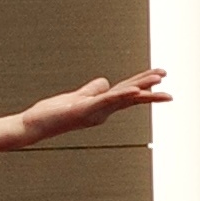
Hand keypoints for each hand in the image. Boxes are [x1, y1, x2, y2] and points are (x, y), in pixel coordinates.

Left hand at [16, 67, 170, 145]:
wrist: (33, 125)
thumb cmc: (52, 114)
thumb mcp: (77, 98)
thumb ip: (92, 90)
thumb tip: (105, 82)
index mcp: (101, 106)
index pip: (126, 92)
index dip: (142, 82)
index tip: (160, 74)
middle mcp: (102, 111)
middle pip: (129, 95)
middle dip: (149, 85)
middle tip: (166, 75)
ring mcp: (93, 112)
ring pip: (122, 98)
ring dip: (140, 89)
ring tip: (158, 81)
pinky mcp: (83, 110)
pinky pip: (105, 101)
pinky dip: (119, 96)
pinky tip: (133, 91)